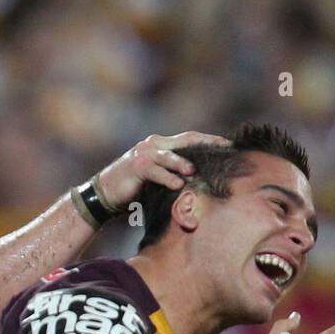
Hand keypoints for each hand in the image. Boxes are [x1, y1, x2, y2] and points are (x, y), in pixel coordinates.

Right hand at [94, 132, 228, 212]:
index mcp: (162, 145)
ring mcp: (144, 153)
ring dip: (183, 163)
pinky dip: (166, 178)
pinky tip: (178, 184)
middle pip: (186, 141)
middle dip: (206, 144)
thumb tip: (201, 183)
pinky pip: (154, 171)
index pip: (190, 139)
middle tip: (225, 149)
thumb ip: (175, 175)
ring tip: (196, 171)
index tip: (229, 145)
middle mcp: (154, 144)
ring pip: (169, 155)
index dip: (210, 141)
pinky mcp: (136, 166)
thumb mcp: (158, 179)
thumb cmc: (134, 190)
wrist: (104, 194)